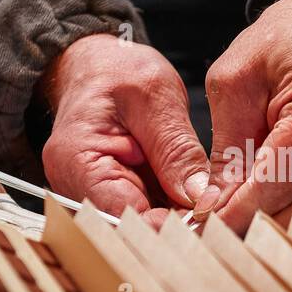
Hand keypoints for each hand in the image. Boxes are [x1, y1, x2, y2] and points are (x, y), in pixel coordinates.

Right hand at [38, 34, 209, 227]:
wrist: (97, 64)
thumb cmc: (117, 70)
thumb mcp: (155, 98)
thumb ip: (176, 149)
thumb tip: (199, 197)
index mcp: (77, 161)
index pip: (124, 214)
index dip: (168, 223)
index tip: (207, 216)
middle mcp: (74, 185)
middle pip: (131, 227)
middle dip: (174, 225)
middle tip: (217, 214)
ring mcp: (91, 193)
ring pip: (139, 225)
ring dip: (174, 219)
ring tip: (208, 205)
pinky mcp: (110, 193)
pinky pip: (142, 212)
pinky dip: (168, 208)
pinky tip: (193, 199)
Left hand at [202, 0, 291, 230]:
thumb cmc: (287, 44)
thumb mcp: (237, 81)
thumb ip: (226, 148)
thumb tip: (213, 207)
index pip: (275, 185)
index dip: (233, 214)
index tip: (202, 228)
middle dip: (255, 229)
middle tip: (218, 232)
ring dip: (283, 231)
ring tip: (247, 220)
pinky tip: (284, 208)